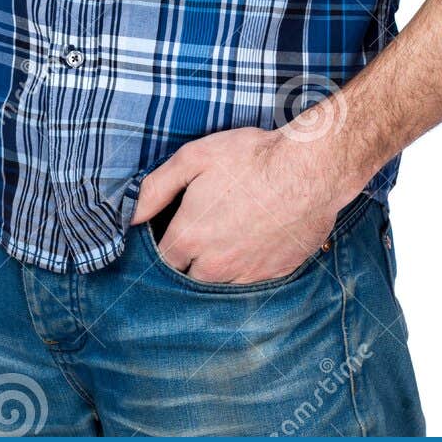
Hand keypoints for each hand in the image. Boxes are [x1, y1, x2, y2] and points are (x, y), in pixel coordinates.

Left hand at [130, 125, 352, 283]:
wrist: (310, 170)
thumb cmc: (251, 158)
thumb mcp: (194, 158)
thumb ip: (156, 189)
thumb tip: (131, 216)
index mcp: (190, 238)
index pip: (161, 259)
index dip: (164, 243)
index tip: (171, 229)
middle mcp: (214, 266)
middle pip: (187, 276)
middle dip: (187, 259)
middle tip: (199, 232)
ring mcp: (245, 275)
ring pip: (218, 284)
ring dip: (216, 267)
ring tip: (226, 236)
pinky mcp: (273, 276)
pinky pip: (249, 282)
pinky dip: (245, 268)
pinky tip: (251, 242)